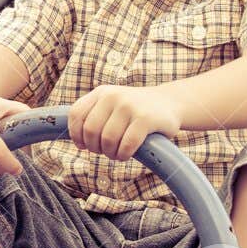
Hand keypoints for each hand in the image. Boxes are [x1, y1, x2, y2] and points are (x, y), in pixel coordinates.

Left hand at [68, 85, 182, 160]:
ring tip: (117, 154)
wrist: (171, 103)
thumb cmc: (136, 110)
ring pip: (108, 139)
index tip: (84, 145)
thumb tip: (77, 142)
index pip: (76, 114)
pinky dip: (123, 155)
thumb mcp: (113, 104)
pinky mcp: (146, 119)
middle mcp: (113, 96)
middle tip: (105, 151)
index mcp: (101, 92)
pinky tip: (126, 155)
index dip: (76, 135)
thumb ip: (94, 115)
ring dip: (110, 153)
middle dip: (95, 147)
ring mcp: (130, 106)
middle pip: (90, 130)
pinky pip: (126, 144)